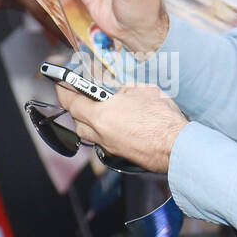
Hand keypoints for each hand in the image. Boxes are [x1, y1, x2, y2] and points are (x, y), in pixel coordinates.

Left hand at [54, 83, 187, 174]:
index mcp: (100, 115)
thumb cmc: (161, 119)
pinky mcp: (119, 154)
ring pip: (88, 133)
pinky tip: (117, 123)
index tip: (61, 82)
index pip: (70, 101)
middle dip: (76, 106)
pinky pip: (102, 140)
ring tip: (99, 108)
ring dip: (88, 120)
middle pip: (77, 120)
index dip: (63, 89)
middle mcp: (100, 133)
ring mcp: (109, 146)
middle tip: (81, 93)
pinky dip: (104, 131)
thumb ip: (121, 89)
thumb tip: (115, 88)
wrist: (175, 146)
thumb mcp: (140, 91)